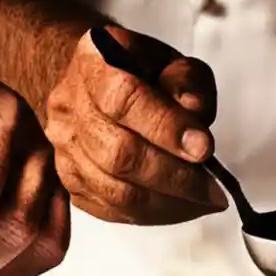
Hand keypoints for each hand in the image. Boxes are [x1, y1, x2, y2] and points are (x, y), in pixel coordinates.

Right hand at [44, 25, 227, 224]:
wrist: (99, 87)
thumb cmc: (139, 73)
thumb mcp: (173, 61)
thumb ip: (188, 81)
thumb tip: (195, 114)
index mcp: (93, 61)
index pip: (124, 99)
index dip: (166, 127)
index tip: (203, 148)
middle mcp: (68, 105)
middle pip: (117, 153)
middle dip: (172, 176)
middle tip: (212, 187)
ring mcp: (63, 146)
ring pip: (112, 189)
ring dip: (165, 203)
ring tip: (202, 201)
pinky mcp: (67, 179)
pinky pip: (107, 208)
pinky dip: (148, 214)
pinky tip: (177, 207)